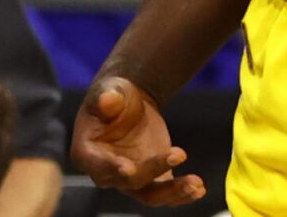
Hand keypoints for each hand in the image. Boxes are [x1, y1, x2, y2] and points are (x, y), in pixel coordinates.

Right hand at [71, 78, 204, 205]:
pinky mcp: (151, 180)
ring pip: (150, 195)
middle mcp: (106, 173)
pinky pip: (166, 193)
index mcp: (87, 152)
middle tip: (178, 154)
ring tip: (196, 183)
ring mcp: (130, 180)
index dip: (111, 167)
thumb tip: (107, 100)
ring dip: (173, 192)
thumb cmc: (115, 94)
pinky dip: (182, 194)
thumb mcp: (110, 90)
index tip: (129, 169)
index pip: (98, 165)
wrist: (131, 103)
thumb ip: (107, 96)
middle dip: (153, 170)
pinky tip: (199, 188)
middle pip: (129, 181)